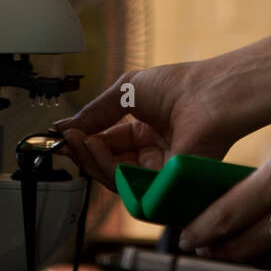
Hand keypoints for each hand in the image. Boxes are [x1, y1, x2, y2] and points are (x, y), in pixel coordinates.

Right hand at [53, 60, 233, 189]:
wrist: (207, 94)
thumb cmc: (179, 86)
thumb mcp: (126, 92)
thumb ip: (95, 112)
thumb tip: (65, 127)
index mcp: (145, 131)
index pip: (107, 144)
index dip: (84, 142)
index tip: (63, 136)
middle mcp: (151, 153)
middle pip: (107, 164)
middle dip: (84, 153)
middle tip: (67, 140)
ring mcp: (158, 170)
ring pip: (113, 177)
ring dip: (91, 159)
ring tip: (81, 140)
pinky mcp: (163, 184)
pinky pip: (127, 184)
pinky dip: (107, 167)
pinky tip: (97, 148)